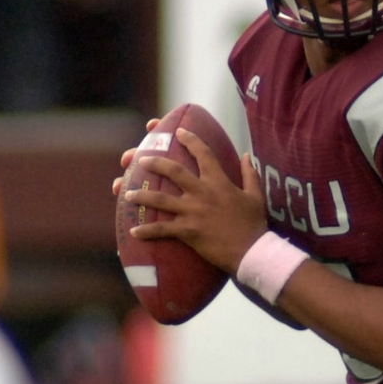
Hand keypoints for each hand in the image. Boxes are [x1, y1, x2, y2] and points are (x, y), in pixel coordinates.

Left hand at [125, 132, 267, 272]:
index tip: (178, 131)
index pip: (203, 154)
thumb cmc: (254, 225)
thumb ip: (250, 174)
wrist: (252, 251)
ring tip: (126, 193)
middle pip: (173, 171)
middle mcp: (202, 193)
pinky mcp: (188, 231)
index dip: (190, 140)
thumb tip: (246, 155)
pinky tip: (133, 232)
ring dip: (142, 195)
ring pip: (161, 199)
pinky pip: (162, 229)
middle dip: (155, 162)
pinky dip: (146, 231)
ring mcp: (193, 212)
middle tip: (140, 160)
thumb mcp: (256, 196)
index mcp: (219, 182)